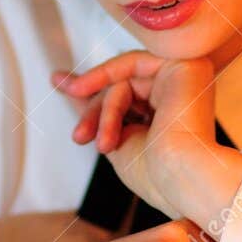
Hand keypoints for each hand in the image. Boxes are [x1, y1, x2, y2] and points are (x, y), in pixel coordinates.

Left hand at [51, 53, 218, 222]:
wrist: (181, 178)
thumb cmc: (155, 174)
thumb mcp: (115, 137)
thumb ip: (95, 108)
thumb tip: (63, 80)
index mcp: (170, 115)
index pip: (125, 93)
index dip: (90, 88)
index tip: (57, 80)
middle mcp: (179, 94)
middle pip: (121, 88)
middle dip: (93, 112)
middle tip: (80, 137)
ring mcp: (183, 78)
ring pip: (124, 80)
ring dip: (102, 111)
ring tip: (103, 143)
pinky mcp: (184, 64)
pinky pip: (131, 63)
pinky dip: (105, 77)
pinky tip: (82, 90)